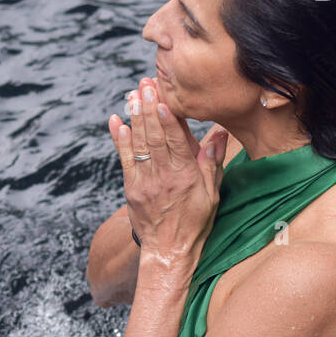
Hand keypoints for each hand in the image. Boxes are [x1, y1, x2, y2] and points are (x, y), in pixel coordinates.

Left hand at [108, 77, 228, 263]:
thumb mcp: (213, 195)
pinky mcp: (131, 188)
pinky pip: (124, 160)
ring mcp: (144, 183)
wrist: (169, 251)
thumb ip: (212, 163)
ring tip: (132, 94)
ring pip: (138, 145)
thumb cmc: (196, 222)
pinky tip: (117, 121)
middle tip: (145, 85)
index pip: (176, 143)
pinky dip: (120, 139)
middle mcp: (163, 178)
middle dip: (148, 110)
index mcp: (186, 177)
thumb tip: (218, 133)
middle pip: (154, 139)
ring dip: (134, 118)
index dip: (168, 121)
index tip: (162, 100)